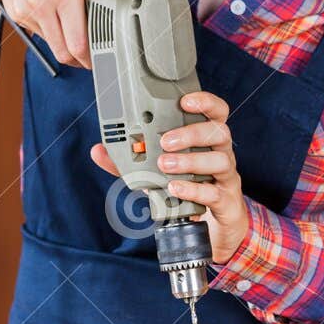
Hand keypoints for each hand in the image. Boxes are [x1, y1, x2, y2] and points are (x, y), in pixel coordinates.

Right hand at [0, 0, 145, 67]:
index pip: (77, 44)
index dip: (91, 59)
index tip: (101, 59)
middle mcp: (41, 3)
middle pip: (62, 53)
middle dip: (79, 60)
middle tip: (90, 57)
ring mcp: (24, 8)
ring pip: (48, 43)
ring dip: (62, 42)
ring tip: (73, 30)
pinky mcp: (13, 9)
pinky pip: (34, 30)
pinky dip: (46, 28)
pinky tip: (54, 13)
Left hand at [89, 90, 249, 264]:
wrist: (212, 222)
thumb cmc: (186, 186)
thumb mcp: (157, 170)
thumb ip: (129, 161)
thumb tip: (98, 151)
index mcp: (207, 139)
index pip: (216, 112)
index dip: (205, 102)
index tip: (184, 101)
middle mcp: (220, 153)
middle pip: (219, 132)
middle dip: (191, 133)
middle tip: (164, 141)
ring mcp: (225, 177)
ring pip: (220, 160)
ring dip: (191, 161)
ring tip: (166, 165)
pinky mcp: (225, 200)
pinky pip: (215, 192)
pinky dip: (193, 190)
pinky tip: (175, 188)